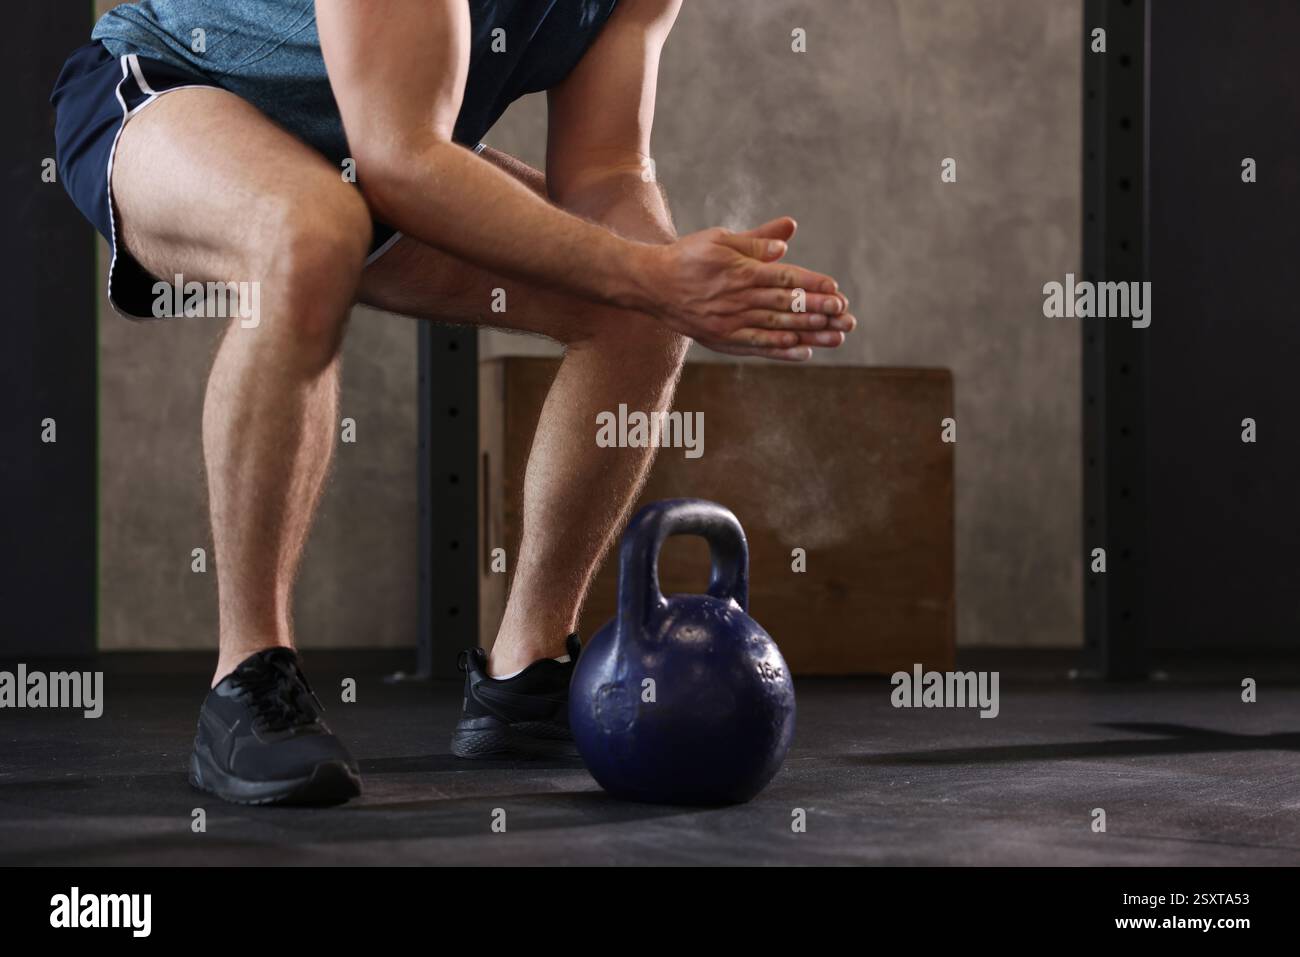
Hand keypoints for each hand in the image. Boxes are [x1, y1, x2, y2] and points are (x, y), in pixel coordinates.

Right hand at [636, 218, 855, 360]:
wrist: (651, 284)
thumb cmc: (689, 256)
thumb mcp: (721, 239)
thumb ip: (756, 241)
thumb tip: (787, 237)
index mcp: (740, 270)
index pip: (784, 278)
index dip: (812, 284)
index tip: (836, 290)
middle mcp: (737, 298)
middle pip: (785, 304)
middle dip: (818, 310)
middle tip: (845, 315)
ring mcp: (730, 321)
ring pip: (776, 327)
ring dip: (809, 332)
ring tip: (836, 336)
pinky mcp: (722, 338)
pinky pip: (756, 345)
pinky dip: (780, 349)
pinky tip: (803, 350)